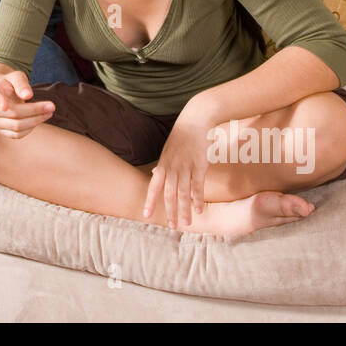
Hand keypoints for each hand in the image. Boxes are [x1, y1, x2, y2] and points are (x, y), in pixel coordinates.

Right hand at [0, 70, 53, 138]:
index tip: (5, 106)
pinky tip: (39, 119)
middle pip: (13, 113)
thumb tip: (28, 95)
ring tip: (49, 112)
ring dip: (35, 121)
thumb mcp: (16, 77)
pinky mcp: (2, 131)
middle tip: (52, 106)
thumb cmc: (10, 83)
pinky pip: (17, 135)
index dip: (0, 102)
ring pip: (16, 127)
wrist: (2, 92)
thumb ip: (21, 84)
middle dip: (34, 110)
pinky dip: (30, 128)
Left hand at [144, 110, 212, 228]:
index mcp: (163, 164)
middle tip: (172, 226)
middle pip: (169, 193)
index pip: (153, 186)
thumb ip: (162, 164)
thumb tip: (154, 173)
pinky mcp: (200, 165)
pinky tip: (199, 210)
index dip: (150, 201)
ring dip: (185, 210)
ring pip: (183, 193)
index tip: (146, 214)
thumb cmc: (182, 136)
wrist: (196, 120)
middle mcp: (173, 167)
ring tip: (186, 223)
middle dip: (170, 211)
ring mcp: (186, 166)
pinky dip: (198, 199)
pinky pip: (198, 185)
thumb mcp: (168, 149)